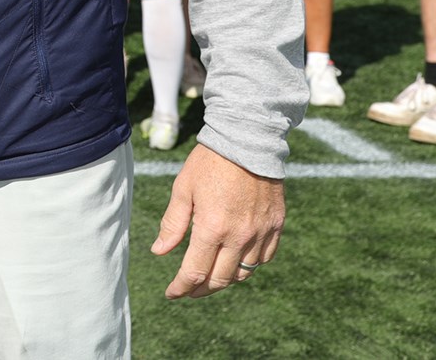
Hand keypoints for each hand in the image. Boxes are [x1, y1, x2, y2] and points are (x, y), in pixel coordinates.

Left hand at [152, 143, 285, 297]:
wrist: (248, 141)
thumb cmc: (210, 162)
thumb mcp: (182, 189)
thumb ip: (173, 224)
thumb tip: (159, 251)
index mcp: (213, 227)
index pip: (196, 271)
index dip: (182, 287)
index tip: (172, 293)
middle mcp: (240, 236)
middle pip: (221, 279)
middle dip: (202, 289)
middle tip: (189, 290)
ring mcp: (261, 232)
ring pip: (244, 272)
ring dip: (226, 279)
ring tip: (210, 276)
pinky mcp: (276, 225)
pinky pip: (264, 257)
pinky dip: (249, 264)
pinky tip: (236, 260)